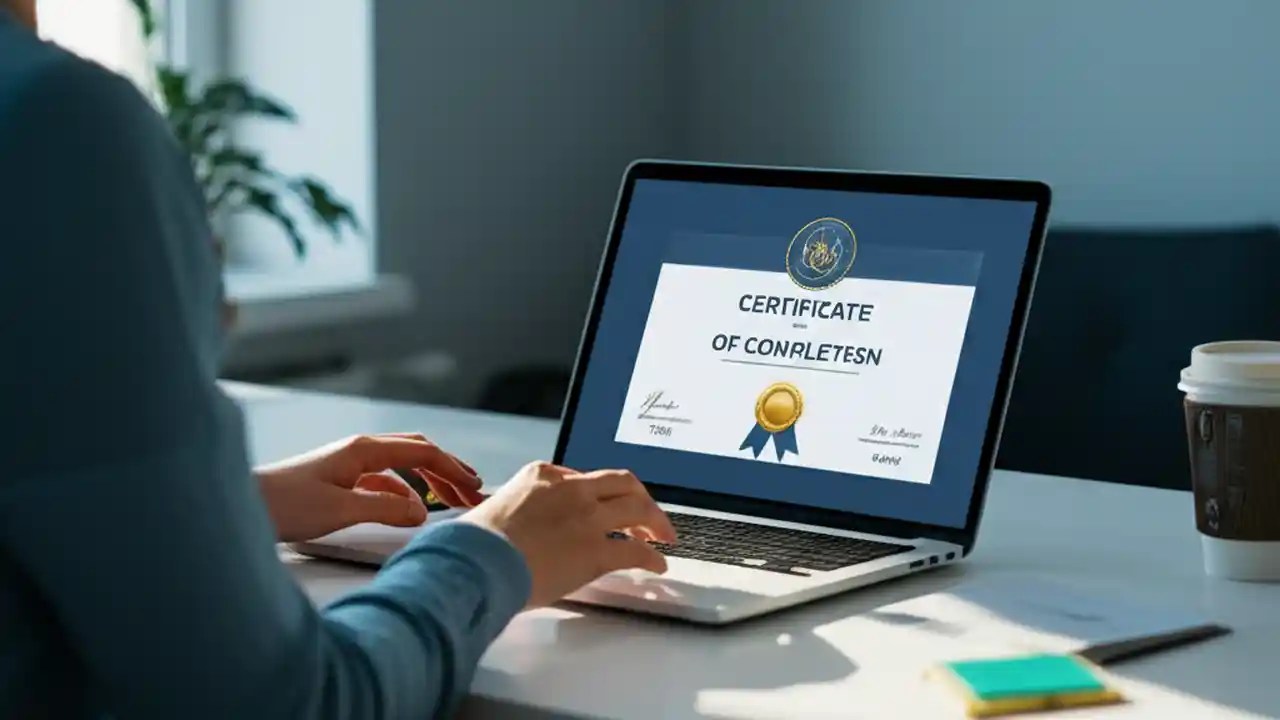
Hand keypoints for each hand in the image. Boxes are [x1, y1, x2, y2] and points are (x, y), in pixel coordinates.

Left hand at [257, 433, 486, 542]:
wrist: (240, 505)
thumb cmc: (283, 504)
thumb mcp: (341, 510)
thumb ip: (385, 509)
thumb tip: (421, 512)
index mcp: (364, 450)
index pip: (423, 452)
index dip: (453, 468)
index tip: (476, 486)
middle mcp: (358, 451)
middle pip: (416, 452)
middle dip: (447, 470)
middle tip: (472, 492)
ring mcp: (347, 465)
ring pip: (401, 467)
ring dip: (428, 482)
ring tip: (449, 501)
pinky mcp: (337, 482)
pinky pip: (383, 481)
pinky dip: (404, 493)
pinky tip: (409, 509)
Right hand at [461, 462, 676, 607]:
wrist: (477, 562)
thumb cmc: (474, 544)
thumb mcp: (492, 510)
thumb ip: (514, 511)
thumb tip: (512, 528)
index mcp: (541, 475)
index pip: (582, 476)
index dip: (598, 492)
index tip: (603, 504)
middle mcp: (571, 489)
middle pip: (621, 482)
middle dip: (639, 497)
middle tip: (647, 515)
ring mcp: (587, 517)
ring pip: (637, 508)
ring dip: (655, 521)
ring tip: (663, 536)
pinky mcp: (597, 550)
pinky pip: (636, 550)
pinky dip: (651, 557)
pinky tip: (657, 564)